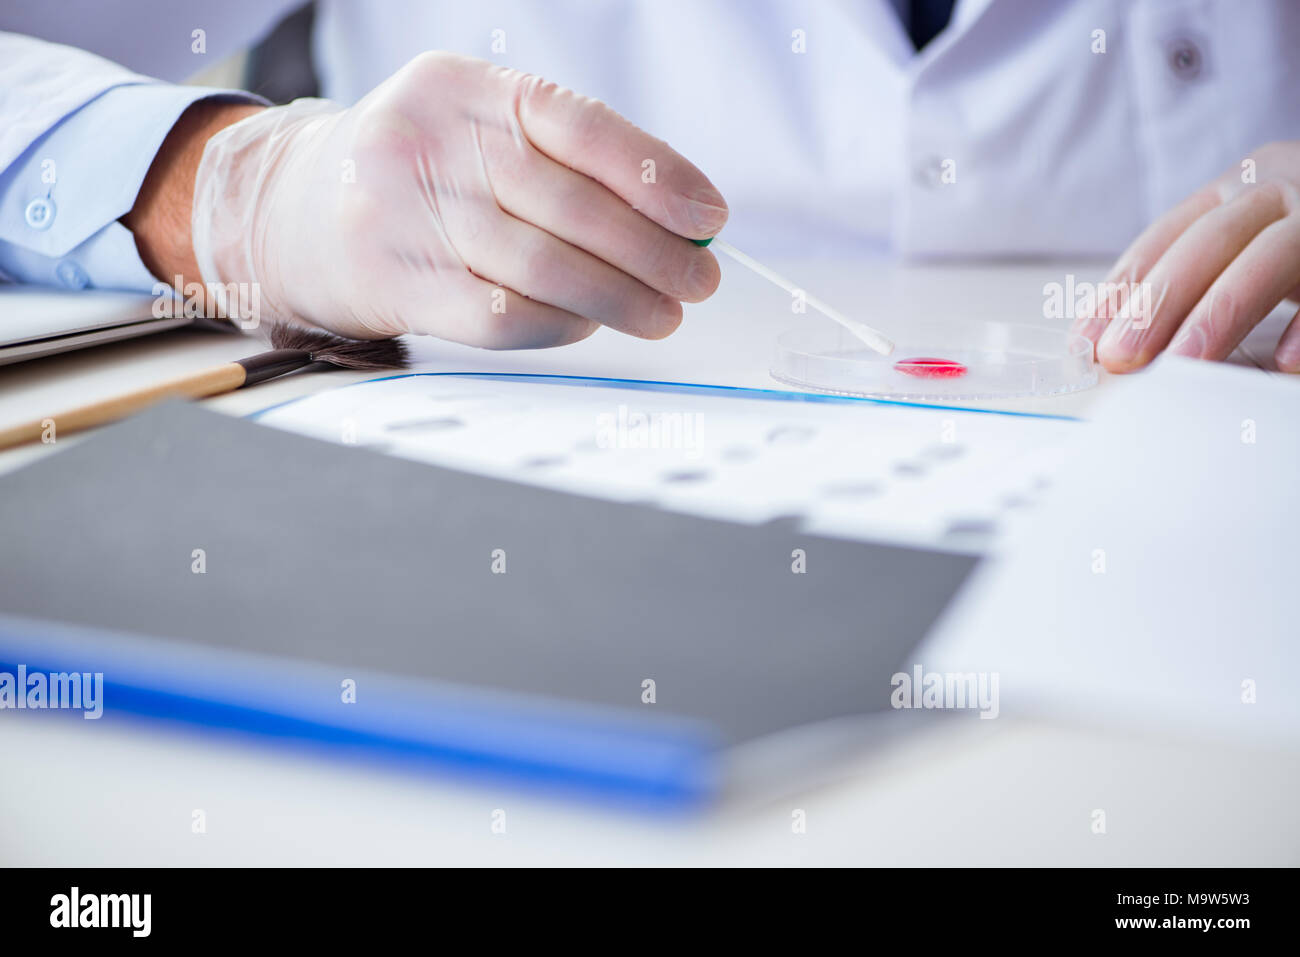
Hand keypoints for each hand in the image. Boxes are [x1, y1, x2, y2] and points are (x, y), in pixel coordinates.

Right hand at [191, 52, 726, 346]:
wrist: (296, 210)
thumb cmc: (421, 172)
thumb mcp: (478, 129)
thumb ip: (565, 160)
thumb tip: (680, 219)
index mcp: (463, 87)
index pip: (576, 123)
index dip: (654, 172)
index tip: (708, 217)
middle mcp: (426, 141)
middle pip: (566, 205)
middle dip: (651, 252)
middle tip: (699, 280)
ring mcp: (402, 214)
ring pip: (540, 267)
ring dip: (618, 299)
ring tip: (662, 313)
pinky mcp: (393, 283)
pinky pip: (500, 316)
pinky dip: (558, 326)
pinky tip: (587, 323)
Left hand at [1073, 140, 1299, 372]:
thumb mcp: (1247, 244)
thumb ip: (1194, 279)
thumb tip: (1112, 342)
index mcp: (1239, 186)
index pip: (1165, 238)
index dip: (1121, 291)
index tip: (1085, 344)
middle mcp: (1282, 186)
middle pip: (1210, 242)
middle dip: (1159, 304)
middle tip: (1121, 358)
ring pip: (1269, 257)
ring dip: (1222, 314)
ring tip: (1183, 366)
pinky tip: (1285, 364)